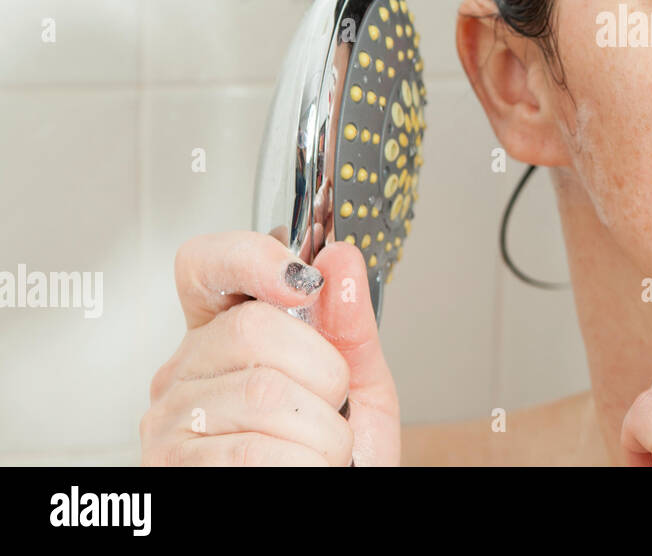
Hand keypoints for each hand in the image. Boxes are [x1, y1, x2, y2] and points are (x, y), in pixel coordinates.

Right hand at [140, 231, 400, 465]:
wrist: (332, 514)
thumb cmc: (335, 459)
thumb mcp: (358, 385)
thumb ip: (350, 323)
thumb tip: (340, 259)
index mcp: (226, 334)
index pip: (207, 265)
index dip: (251, 258)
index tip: (304, 279)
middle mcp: (186, 371)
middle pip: (253, 327)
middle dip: (323, 371)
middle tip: (331, 408)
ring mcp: (172, 421)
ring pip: (264, 393)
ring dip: (323, 431)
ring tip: (319, 451)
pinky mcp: (173, 467)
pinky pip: (254, 452)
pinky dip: (304, 465)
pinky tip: (300, 470)